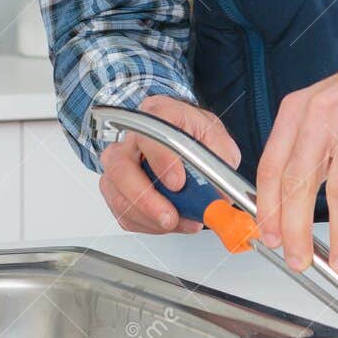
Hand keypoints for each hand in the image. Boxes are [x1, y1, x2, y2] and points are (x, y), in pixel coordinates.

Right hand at [97, 94, 241, 234]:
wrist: (187, 141)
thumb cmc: (197, 136)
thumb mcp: (218, 140)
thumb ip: (221, 161)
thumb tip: (218, 193)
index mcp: (158, 114)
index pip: (149, 131)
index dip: (161, 159)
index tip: (178, 183)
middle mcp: (132, 136)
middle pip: (121, 166)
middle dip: (145, 198)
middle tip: (171, 217)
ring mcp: (119, 162)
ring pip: (117, 193)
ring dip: (149, 216)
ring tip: (179, 221)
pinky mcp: (116, 188)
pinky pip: (123, 213)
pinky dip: (148, 224)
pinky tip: (170, 220)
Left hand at [254, 1, 337, 275]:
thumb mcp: (327, 110)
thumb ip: (311, 151)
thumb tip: (292, 204)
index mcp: (299, 110)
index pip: (272, 166)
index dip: (268, 207)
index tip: (271, 236)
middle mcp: (323, 112)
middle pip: (300, 182)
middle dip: (296, 230)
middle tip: (300, 260)